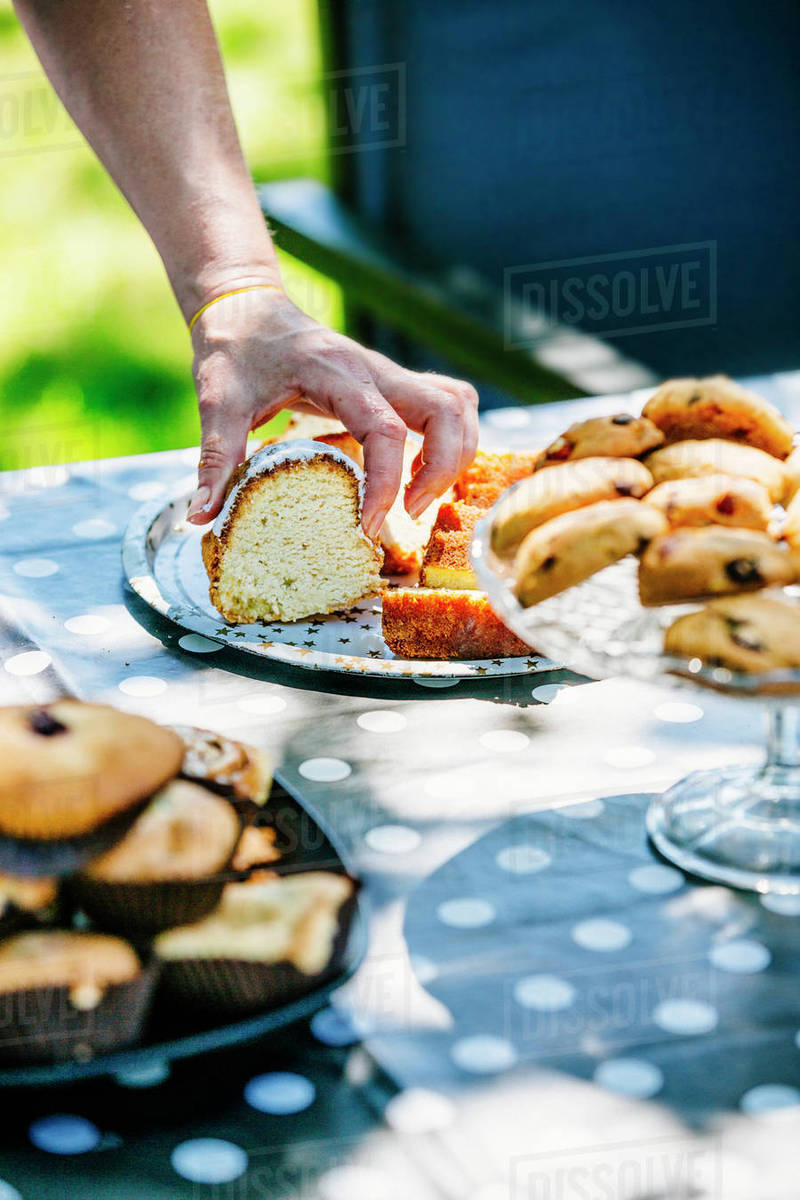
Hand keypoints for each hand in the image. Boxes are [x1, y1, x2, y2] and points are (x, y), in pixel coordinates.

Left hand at [185, 286, 478, 537]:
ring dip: (455, 453)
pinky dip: (448, 441)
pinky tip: (417, 475)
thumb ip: (216, 458)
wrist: (244, 305)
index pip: (386, 428)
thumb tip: (201, 515)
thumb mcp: (218, 401)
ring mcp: (389, 376)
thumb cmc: (234, 349)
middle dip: (441, 468)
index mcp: (338, 373)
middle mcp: (376, 370)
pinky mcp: (392, 385)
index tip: (366, 524)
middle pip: (448, 410)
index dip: (385, 482)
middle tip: (409, 512)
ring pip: (458, 405)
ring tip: (418, 497)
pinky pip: (445, 406)